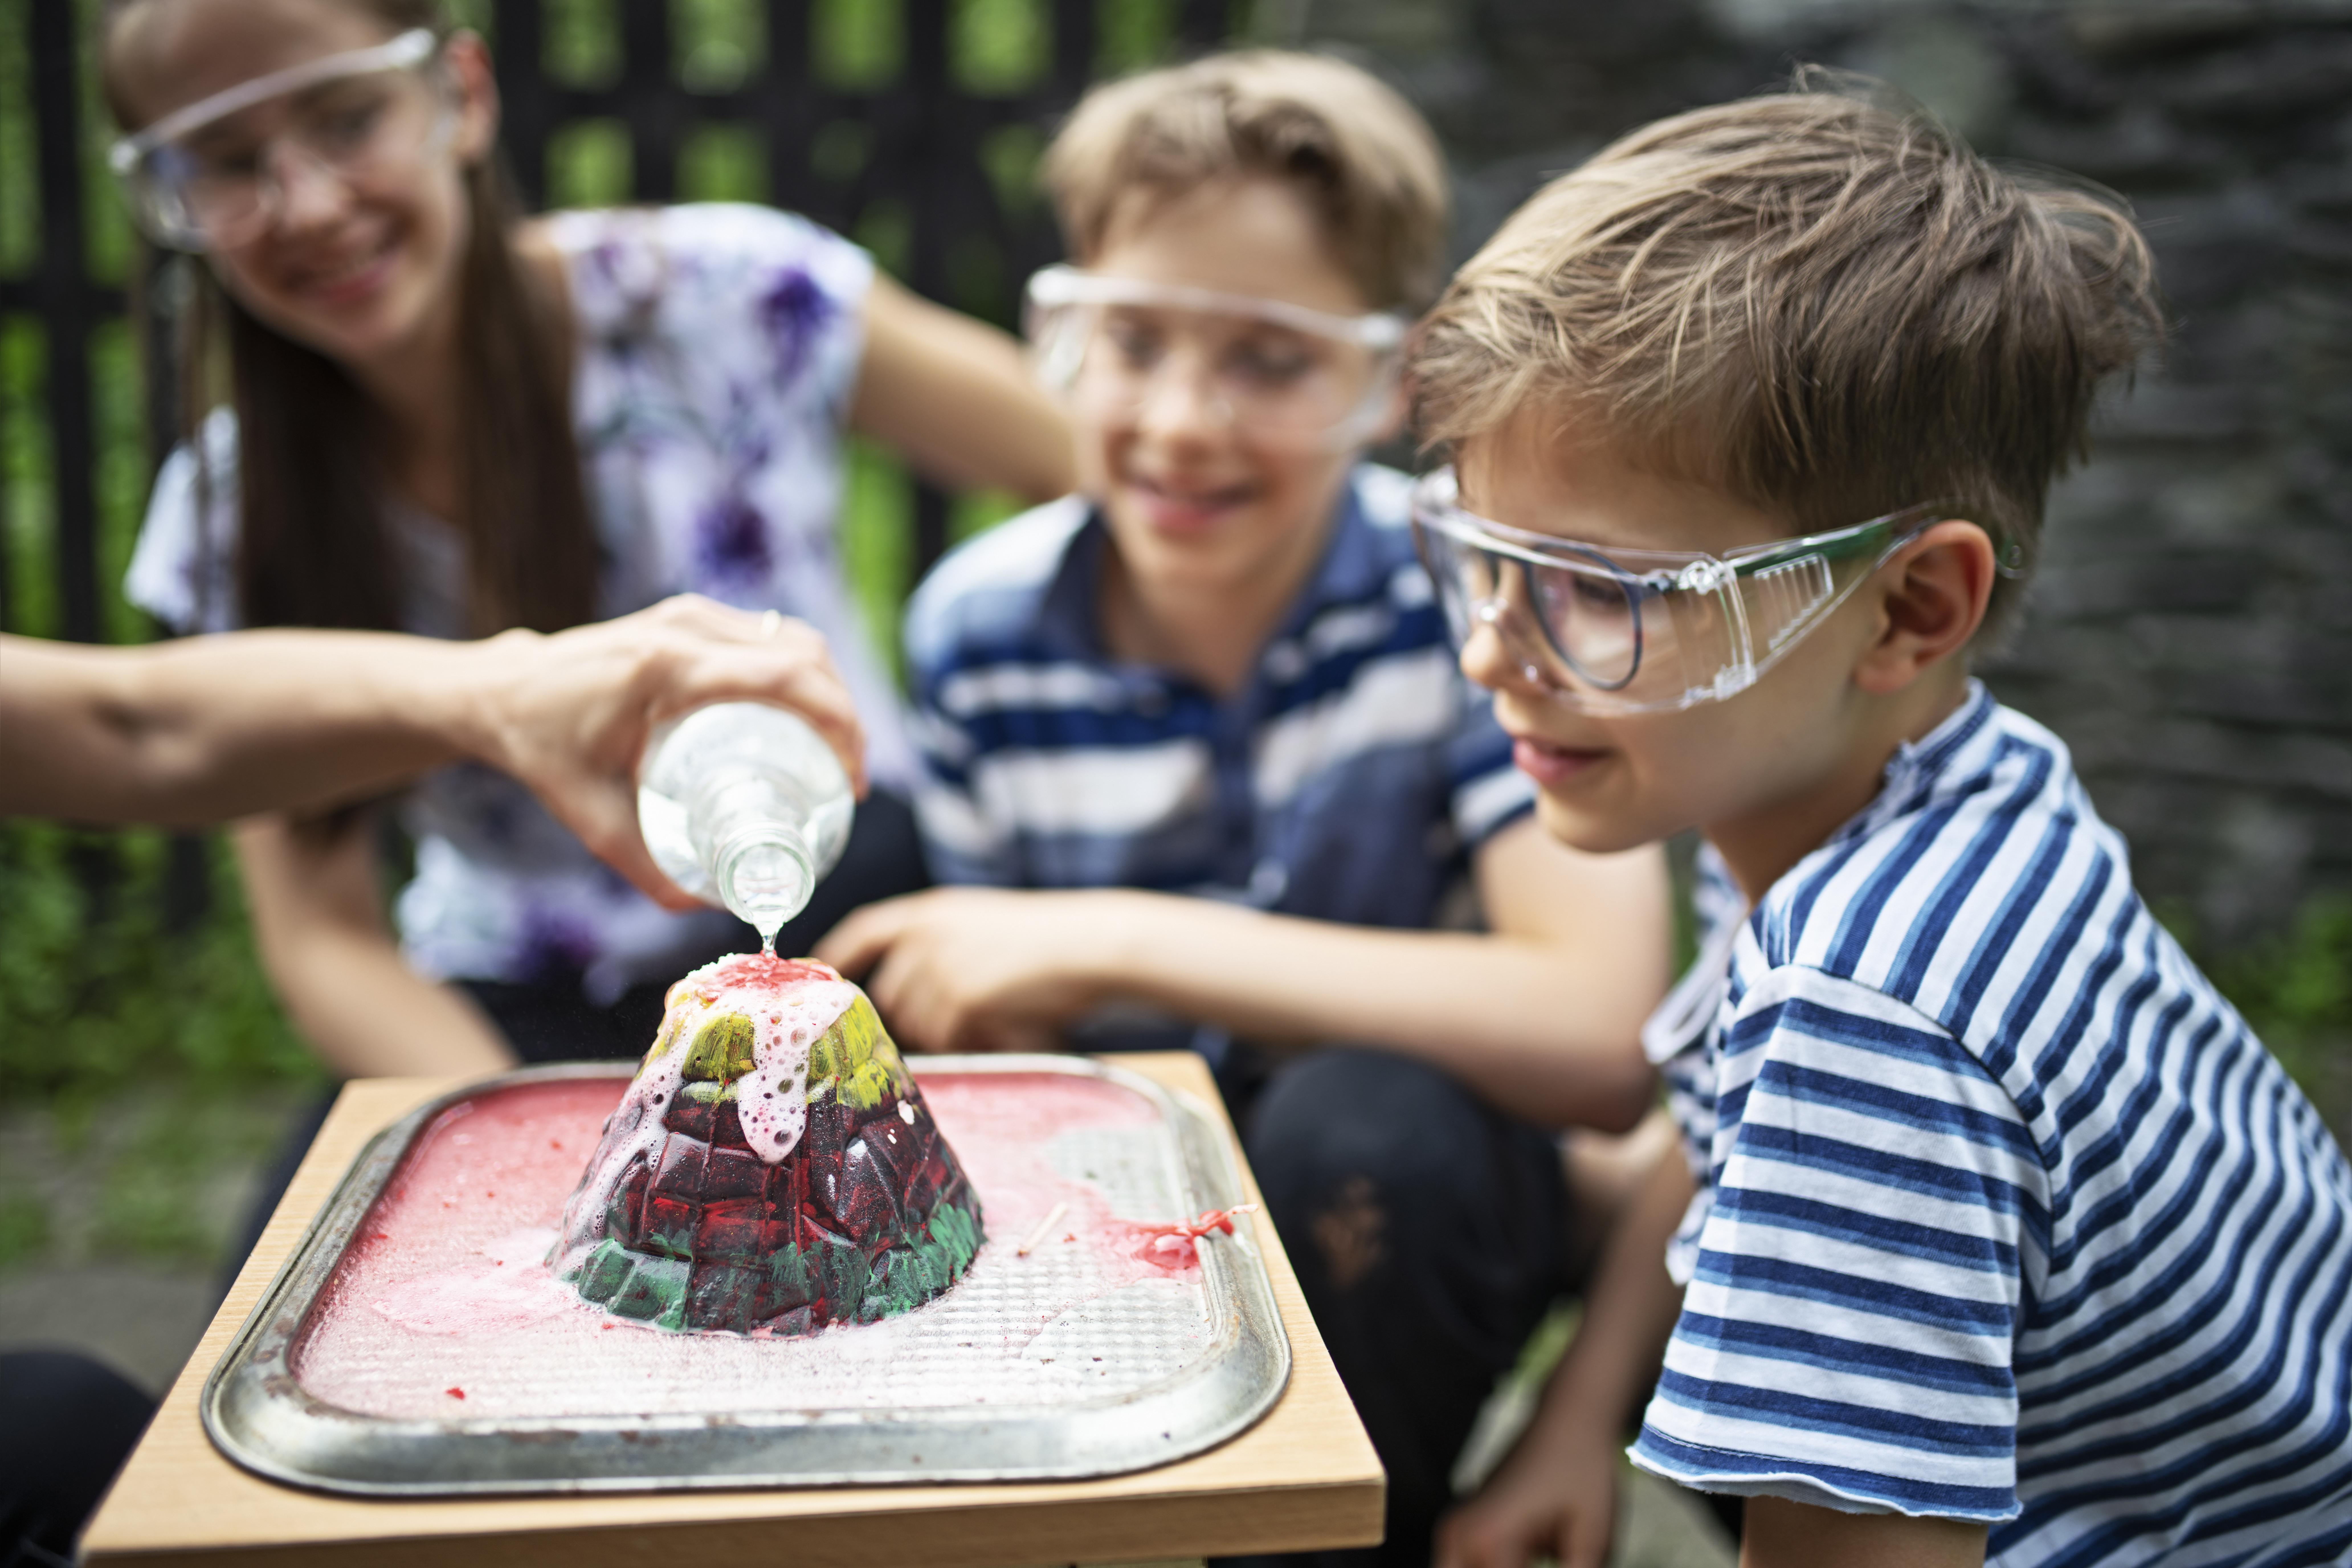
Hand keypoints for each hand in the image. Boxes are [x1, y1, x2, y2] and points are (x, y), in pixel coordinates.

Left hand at [460, 596, 866, 910]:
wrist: (498, 693)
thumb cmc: (543, 750)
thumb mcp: (591, 818)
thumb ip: (647, 869)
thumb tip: (707, 907)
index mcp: (667, 671)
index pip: (785, 678)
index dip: (839, 725)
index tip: (851, 778)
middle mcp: (685, 630)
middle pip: (802, 654)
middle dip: (844, 713)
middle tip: (848, 777)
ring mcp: (687, 615)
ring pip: (791, 638)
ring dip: (827, 689)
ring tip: (833, 750)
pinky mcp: (686, 617)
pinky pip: (766, 635)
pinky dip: (798, 671)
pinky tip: (799, 717)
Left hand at [814, 888, 1134, 1051]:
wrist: (1091, 945)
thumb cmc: (1049, 939)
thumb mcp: (981, 926)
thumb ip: (937, 949)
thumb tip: (906, 996)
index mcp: (930, 911)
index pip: (863, 931)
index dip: (838, 955)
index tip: (823, 975)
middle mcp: (924, 935)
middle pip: (888, 994)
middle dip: (915, 1017)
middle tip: (962, 1020)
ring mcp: (938, 966)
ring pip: (917, 1023)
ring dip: (949, 1032)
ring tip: (997, 1016)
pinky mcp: (958, 998)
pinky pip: (948, 1039)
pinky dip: (974, 1040)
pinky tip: (1007, 1024)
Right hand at [1436, 1414, 1621, 1567]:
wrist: (1569, 1421)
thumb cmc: (1585, 1478)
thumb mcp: (1592, 1545)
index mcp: (1491, 1545)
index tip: (1565, 1564)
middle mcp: (1460, 1538)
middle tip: (1542, 1561)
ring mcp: (1454, 1530)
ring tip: (1535, 1558)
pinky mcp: (1460, 1526)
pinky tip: (1521, 1562)